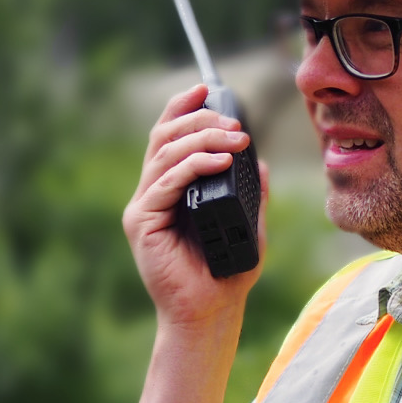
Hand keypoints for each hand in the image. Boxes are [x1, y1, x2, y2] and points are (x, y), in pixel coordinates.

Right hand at [123, 85, 266, 327]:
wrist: (210, 312)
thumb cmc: (226, 272)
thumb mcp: (248, 224)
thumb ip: (250, 194)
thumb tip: (259, 164)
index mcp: (172, 189)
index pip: (170, 138)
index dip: (184, 108)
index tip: (207, 89)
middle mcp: (153, 193)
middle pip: (164, 138)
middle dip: (199, 121)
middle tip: (235, 124)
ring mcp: (144, 207)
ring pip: (165, 154)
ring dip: (203, 140)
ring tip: (236, 140)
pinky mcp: (142, 222)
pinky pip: (165, 182)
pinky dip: (194, 166)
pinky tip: (221, 161)